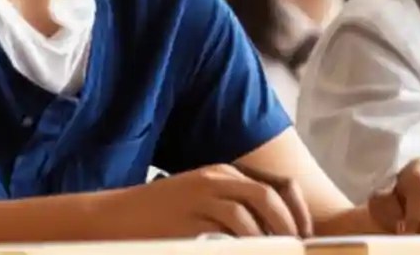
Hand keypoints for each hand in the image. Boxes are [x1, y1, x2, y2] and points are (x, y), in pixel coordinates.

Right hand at [98, 164, 311, 238]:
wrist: (114, 217)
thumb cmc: (158, 215)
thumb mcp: (200, 203)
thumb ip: (233, 210)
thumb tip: (269, 232)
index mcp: (223, 173)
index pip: (277, 184)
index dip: (298, 209)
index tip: (305, 233)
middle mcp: (216, 179)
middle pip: (268, 196)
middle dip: (289, 225)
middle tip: (295, 247)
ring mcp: (201, 197)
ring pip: (251, 214)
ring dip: (269, 238)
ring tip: (276, 252)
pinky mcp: (189, 219)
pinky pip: (229, 231)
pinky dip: (246, 244)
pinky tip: (247, 252)